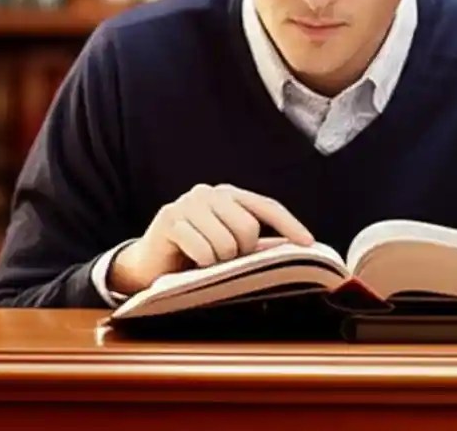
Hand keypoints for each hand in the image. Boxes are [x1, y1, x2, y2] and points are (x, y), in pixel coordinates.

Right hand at [109, 184, 314, 295]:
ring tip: (203, 261)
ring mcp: (188, 204)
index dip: (290, 225)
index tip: (309, 244)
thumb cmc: (193, 255)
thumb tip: (294, 251)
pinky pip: (203, 251)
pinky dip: (200, 264)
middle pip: (248, 227)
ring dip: (218, 262)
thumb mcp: (227, 246)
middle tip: (223, 260)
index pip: (267, 206)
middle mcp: (209, 193)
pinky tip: (188, 261)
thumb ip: (253, 242)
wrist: (148, 264)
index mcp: (228, 195)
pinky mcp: (170, 220)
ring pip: (226, 243)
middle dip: (240, 253)